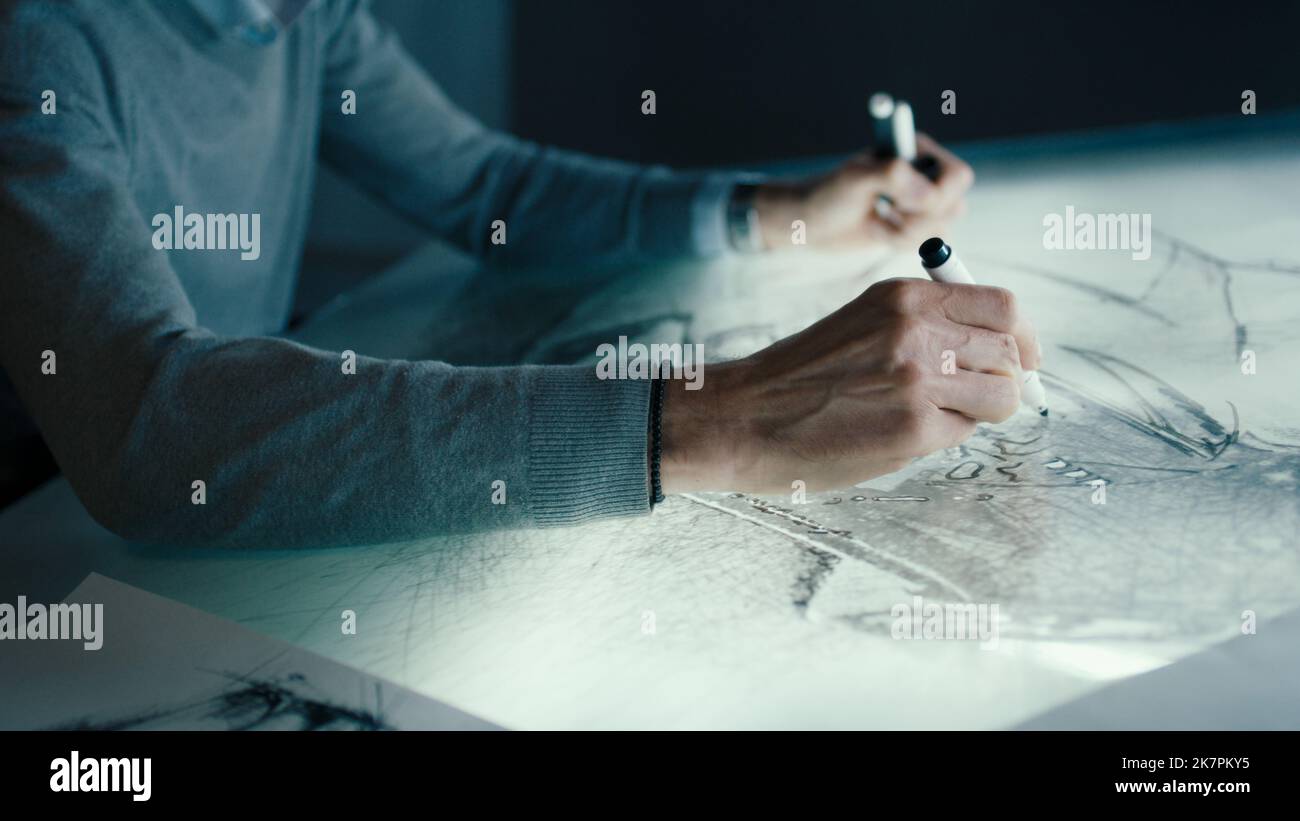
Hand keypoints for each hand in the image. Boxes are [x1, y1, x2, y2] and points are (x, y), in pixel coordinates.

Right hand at [660, 277, 1039, 493]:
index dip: (1020, 336)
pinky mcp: (912, 429)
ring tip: (940, 417)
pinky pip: (964, 431)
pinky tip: (905, 433)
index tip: (1018, 358)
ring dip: (983, 410)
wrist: (743, 416)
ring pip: (1001, 394)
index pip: (1002, 305)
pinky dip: (949, 436)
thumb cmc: (799, 376)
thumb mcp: (863, 321)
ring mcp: (917, 379)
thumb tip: (993, 345)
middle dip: (1007, 378)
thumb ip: (923, 323)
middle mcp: (916, 329)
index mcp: (904, 297)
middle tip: (985, 398)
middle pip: (1010, 350)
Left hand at [753, 133, 973, 250]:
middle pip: (955, 204)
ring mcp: (922, 200)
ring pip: (942, 227)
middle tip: (886, 212)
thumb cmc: (828, 193)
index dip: (935, 196)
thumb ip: (892, 176)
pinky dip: (902, 243)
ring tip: (877, 222)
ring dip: (907, 232)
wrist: (810, 222)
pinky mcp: (914, 225)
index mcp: (917, 150)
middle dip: (919, 219)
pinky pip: (929, 243)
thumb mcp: (855, 179)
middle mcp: (925, 173)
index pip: (957, 176)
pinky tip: (878, 231)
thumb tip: (928, 193)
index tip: (897, 201)